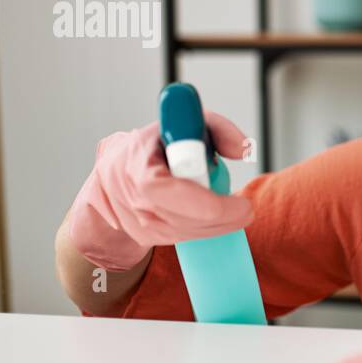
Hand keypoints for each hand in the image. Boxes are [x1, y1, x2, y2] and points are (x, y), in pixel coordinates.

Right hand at [67, 112, 254, 270]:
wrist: (116, 170)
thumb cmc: (155, 145)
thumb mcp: (184, 124)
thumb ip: (220, 129)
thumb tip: (244, 150)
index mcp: (137, 166)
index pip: (166, 193)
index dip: (207, 203)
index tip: (240, 203)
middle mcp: (132, 198)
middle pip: (183, 220)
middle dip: (222, 219)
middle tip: (245, 210)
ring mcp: (136, 221)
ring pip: (185, 233)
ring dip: (217, 226)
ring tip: (235, 211)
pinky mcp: (144, 236)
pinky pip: (182, 238)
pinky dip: (204, 230)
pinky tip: (214, 217)